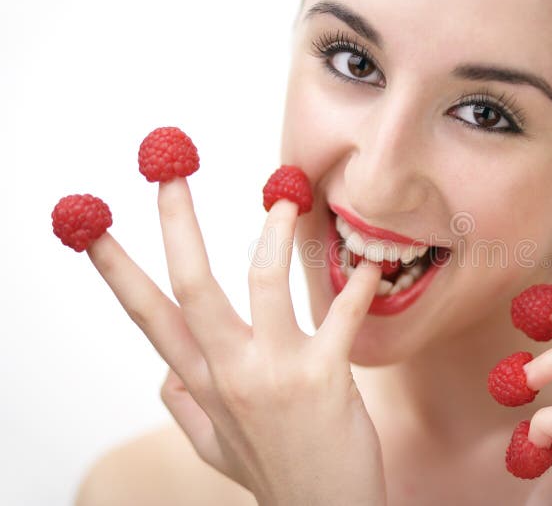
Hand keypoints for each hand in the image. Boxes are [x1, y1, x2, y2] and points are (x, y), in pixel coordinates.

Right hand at [85, 177, 386, 505]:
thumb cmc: (269, 469)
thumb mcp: (209, 444)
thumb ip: (182, 403)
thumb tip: (163, 370)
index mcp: (199, 381)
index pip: (147, 315)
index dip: (115, 267)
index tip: (91, 226)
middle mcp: (228, 372)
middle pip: (191, 285)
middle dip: (178, 224)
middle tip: (170, 172)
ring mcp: (274, 373)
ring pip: (261, 284)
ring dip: (272, 234)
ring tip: (284, 197)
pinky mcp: (322, 377)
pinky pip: (340, 316)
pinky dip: (356, 284)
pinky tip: (370, 264)